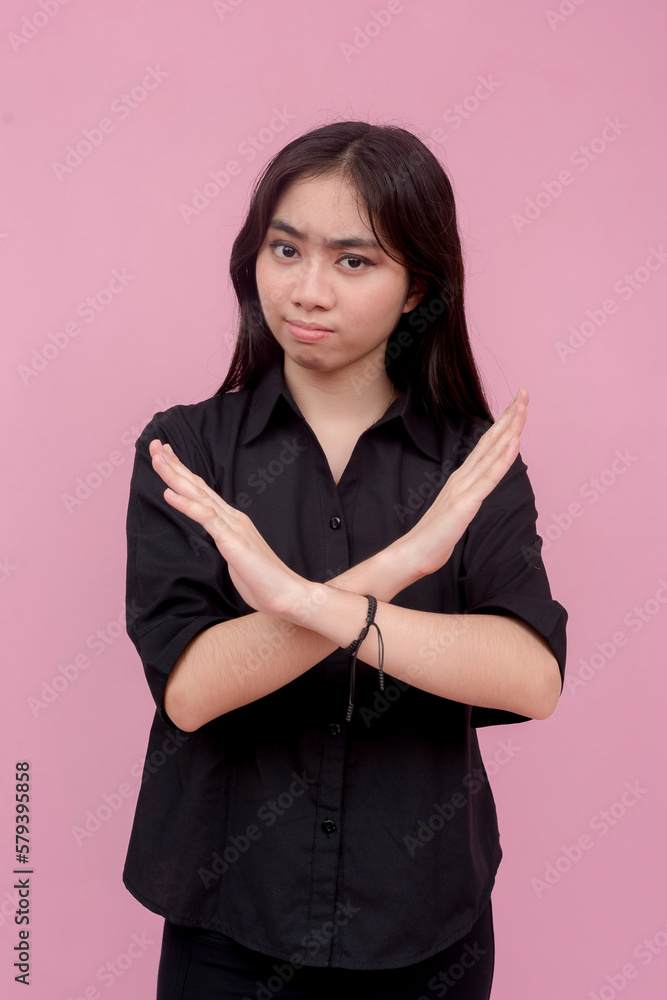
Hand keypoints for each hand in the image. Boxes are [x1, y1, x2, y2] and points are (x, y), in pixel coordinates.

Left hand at [148, 439, 308, 618]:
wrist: (288, 593)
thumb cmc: (263, 580)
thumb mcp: (237, 556)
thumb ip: (226, 542)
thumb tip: (218, 538)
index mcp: (232, 520)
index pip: (203, 490)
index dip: (182, 472)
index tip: (165, 455)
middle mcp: (232, 517)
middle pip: (198, 486)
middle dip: (174, 465)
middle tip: (155, 445)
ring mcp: (233, 527)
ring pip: (199, 495)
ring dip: (175, 476)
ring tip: (158, 459)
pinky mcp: (232, 541)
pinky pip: (206, 519)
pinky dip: (186, 505)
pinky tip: (169, 494)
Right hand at [395, 388, 528, 578]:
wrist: (413, 553)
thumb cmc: (433, 536)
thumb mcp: (456, 511)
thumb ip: (466, 497)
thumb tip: (476, 491)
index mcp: (462, 478)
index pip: (486, 445)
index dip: (502, 424)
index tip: (516, 405)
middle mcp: (463, 476)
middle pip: (490, 441)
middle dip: (509, 415)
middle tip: (524, 392)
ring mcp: (464, 488)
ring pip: (491, 452)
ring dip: (509, 428)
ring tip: (522, 407)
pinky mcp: (466, 503)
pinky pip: (489, 477)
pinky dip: (503, 458)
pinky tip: (513, 442)